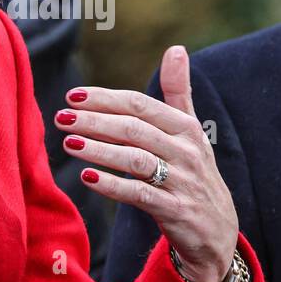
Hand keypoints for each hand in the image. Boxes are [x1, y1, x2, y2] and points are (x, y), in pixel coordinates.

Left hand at [54, 45, 237, 281]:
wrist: (218, 232)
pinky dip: (113, 186)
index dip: (105, 99)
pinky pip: (141, 195)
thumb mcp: (191, 132)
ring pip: (135, 160)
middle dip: (95, 121)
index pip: (140, 105)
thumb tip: (176, 49)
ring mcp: (183, 182)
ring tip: (69, 144)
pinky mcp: (177, 211)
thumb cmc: (195, 173)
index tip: (73, 96)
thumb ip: (179, 92)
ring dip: (99, 150)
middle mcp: (187, 151)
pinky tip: (88, 178)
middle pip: (134, 129)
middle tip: (62, 118)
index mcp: (187, 128)